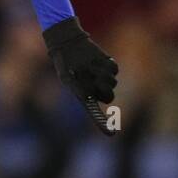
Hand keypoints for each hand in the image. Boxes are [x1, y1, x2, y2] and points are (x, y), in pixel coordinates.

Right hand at [43, 16, 118, 135]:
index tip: (111, 134)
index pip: (95, 113)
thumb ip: (76, 88)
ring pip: (113, 82)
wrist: (68, 44)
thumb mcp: (66, 77)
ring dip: (103, 75)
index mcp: (85, 96)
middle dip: (104, 89)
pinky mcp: (108, 65)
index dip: (103, 123)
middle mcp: (95, 89)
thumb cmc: (63, 62)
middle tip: (94, 80)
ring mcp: (103, 77)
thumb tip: (87, 97)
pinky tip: (97, 61)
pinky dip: (107, 65)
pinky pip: (114, 69)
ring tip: (90, 66)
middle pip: (109, 97)